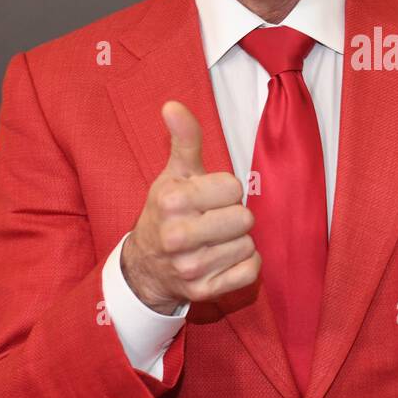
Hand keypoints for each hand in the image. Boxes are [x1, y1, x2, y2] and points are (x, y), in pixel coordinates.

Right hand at [120, 101, 259, 314]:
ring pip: (248, 244)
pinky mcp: (204, 292)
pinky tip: (222, 259)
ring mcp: (191, 267)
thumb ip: (183, 138)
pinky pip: (251, 271)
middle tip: (212, 221)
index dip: (224, 191)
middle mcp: (178, 236)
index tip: (206, 198)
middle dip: (233, 217)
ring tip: (213, 241)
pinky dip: (243, 265)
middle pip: (244, 218)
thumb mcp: (174, 173)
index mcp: (172, 200)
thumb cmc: (167, 212)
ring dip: (236, 241)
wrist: (147, 266)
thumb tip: (173, 105)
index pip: (233, 187)